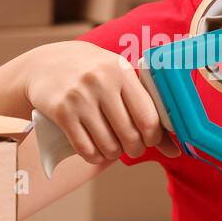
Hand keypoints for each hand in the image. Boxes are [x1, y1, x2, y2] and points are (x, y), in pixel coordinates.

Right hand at [23, 40, 180, 165]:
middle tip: (131, 147)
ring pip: (108, 145)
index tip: (149, 139)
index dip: (153, 137)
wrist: (46, 63)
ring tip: (113, 147)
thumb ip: (146, 110)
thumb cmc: (93, 73)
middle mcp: (101, 82)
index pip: (148, 117)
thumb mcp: (119, 79)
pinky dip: (94, 157)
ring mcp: (79, 97)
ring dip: (114, 153)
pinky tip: (95, 151)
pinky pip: (85, 149)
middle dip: (134, 148)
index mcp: (121, 71)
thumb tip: (176, 151)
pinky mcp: (61, 112)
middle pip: (129, 135)